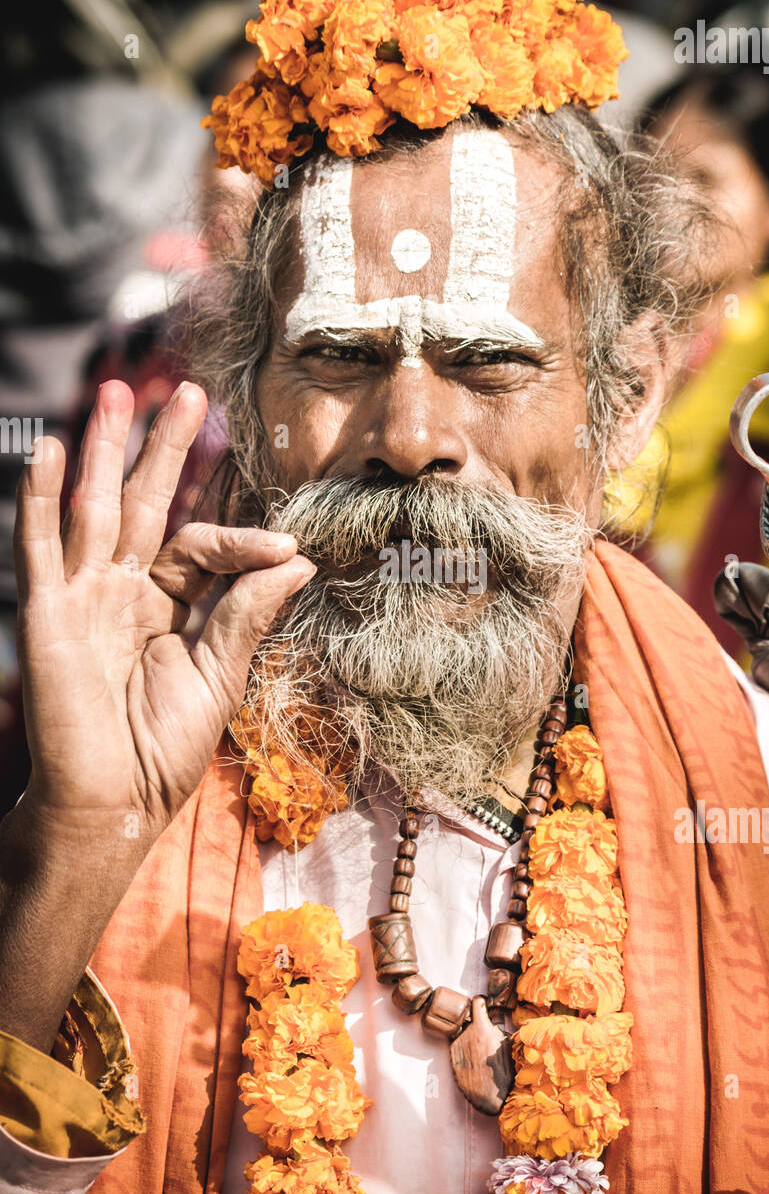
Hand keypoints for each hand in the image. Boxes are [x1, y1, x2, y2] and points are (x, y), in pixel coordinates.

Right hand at [13, 377, 313, 856]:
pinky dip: (43, 498)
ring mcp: (83, 597)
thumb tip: (300, 558)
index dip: (242, 537)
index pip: (202, 545)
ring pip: (97, 509)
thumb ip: (248, 612)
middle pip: (147, 504)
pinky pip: (43, 547)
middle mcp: (124, 591)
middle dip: (164, 448)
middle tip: (189, 392)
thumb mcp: (220, 675)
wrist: (112, 802)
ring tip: (120, 393)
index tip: (291, 544)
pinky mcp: (48, 614)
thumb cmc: (166, 749)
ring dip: (107, 450)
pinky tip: (54, 449)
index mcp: (168, 606)